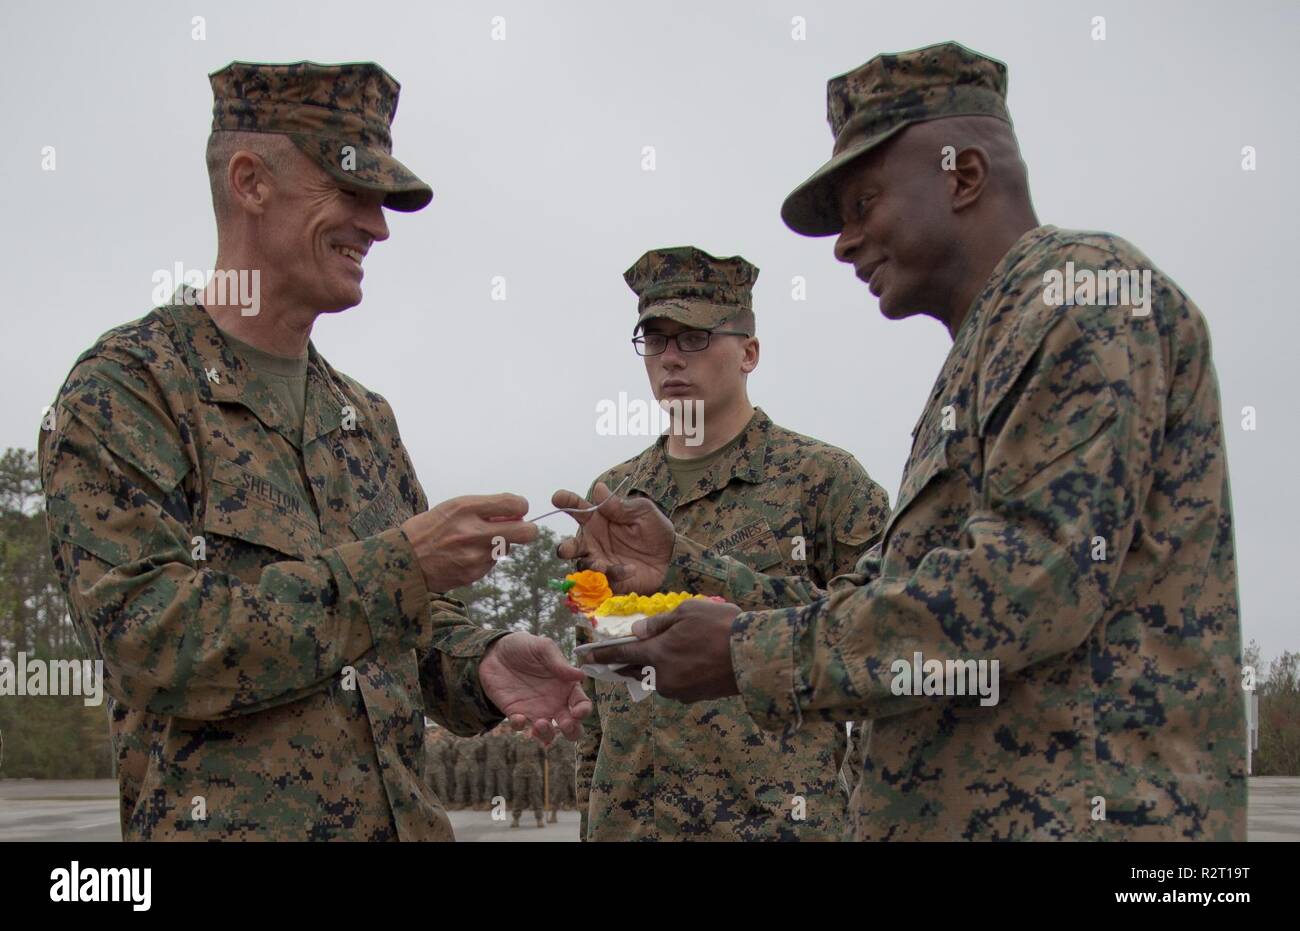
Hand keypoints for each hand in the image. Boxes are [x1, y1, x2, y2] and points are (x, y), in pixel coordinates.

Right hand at [402, 493, 536, 592]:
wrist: (402, 559)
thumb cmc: (429, 528)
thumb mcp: (453, 507)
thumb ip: (485, 508)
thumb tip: (517, 512)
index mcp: (465, 508)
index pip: (514, 504)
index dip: (520, 506)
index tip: (516, 510)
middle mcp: (472, 531)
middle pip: (524, 532)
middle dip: (528, 530)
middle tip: (523, 529)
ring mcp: (473, 556)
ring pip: (506, 548)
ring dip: (499, 544)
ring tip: (474, 542)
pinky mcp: (472, 574)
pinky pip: (491, 563)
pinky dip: (484, 558)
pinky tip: (464, 555)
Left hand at [479, 632, 592, 743]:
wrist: (494, 651)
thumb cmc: (524, 646)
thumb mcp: (543, 648)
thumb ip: (559, 662)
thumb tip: (582, 675)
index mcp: (565, 686)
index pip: (582, 704)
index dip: (584, 711)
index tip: (577, 712)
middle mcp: (554, 702)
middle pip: (571, 727)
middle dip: (572, 731)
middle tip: (565, 725)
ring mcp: (535, 710)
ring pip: (547, 734)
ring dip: (547, 734)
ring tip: (540, 724)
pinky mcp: (514, 713)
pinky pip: (520, 727)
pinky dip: (520, 726)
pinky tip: (517, 717)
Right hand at [552, 482, 674, 593]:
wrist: (673, 556)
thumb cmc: (654, 529)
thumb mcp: (642, 511)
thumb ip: (620, 505)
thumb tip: (599, 488)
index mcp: (597, 520)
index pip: (578, 509)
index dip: (566, 502)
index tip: (557, 497)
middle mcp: (593, 542)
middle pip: (570, 546)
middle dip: (565, 548)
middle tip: (565, 549)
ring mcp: (600, 562)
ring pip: (583, 566)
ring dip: (589, 566)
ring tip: (601, 565)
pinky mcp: (610, 580)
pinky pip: (604, 580)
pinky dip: (614, 574)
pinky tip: (630, 568)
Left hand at [586, 598, 741, 702]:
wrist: (755, 656)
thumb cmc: (720, 626)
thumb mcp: (687, 612)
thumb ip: (658, 623)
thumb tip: (637, 631)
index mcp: (656, 654)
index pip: (621, 654)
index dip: (601, 656)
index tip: (584, 658)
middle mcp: (662, 677)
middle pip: (635, 670)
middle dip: (623, 664)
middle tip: (612, 660)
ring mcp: (679, 691)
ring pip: (656, 679)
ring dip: (652, 668)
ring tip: (656, 654)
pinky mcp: (695, 697)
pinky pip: (674, 685)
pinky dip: (672, 674)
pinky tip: (682, 662)